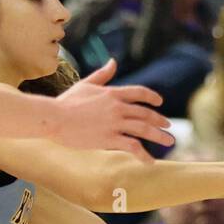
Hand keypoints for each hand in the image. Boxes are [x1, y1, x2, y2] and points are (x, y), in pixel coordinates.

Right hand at [54, 59, 174, 154]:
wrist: (54, 118)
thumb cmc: (66, 102)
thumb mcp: (86, 84)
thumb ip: (102, 74)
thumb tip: (113, 62)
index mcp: (112, 93)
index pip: (139, 93)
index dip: (152, 97)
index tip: (160, 103)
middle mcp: (117, 107)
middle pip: (146, 113)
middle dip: (160, 121)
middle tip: (169, 127)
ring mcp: (114, 123)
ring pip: (144, 129)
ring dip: (159, 136)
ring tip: (169, 142)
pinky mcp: (109, 139)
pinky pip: (132, 146)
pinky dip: (144, 154)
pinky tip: (149, 161)